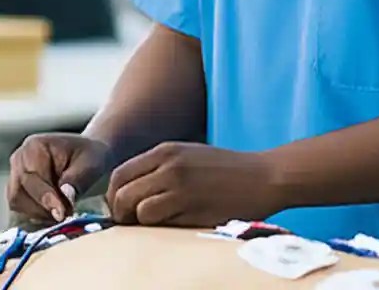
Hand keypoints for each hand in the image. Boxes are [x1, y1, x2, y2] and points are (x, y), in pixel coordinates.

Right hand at [8, 133, 112, 221]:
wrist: (87, 157)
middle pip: (18, 192)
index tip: (62, 213)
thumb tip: (66, 198)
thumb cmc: (90, 156)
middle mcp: (20, 158)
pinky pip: (19, 207)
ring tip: (62, 213)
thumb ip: (77, 180)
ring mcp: (16, 173)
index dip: (45, 197)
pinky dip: (36, 214)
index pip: (31, 177)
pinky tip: (54, 212)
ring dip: (38, 213)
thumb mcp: (91, 164)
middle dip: (42, 208)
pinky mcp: (18, 187)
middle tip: (66, 215)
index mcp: (35, 146)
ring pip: (16, 202)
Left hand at [104, 142, 285, 226]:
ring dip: (138, 222)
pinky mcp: (194, 207)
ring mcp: (181, 187)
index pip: (119, 174)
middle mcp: (168, 167)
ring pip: (138, 209)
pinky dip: (159, 227)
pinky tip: (171, 226)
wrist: (265, 176)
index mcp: (165, 152)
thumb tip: (132, 190)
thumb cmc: (227, 169)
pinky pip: (161, 221)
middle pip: (122, 193)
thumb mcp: (188, 155)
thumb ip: (159, 167)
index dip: (113, 195)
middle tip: (128, 223)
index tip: (120, 208)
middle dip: (119, 212)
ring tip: (149, 226)